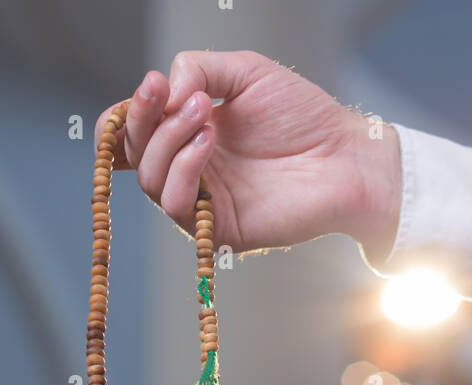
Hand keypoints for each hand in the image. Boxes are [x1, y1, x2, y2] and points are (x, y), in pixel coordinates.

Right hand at [95, 51, 401, 262]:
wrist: (344, 155)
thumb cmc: (303, 115)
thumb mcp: (245, 72)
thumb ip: (199, 68)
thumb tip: (166, 89)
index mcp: (190, 135)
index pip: (135, 132)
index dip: (127, 113)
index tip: (151, 86)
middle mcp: (192, 170)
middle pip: (134, 154)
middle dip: (145, 118)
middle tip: (171, 91)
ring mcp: (205, 200)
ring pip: (150, 179)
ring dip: (167, 140)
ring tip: (204, 113)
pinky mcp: (220, 229)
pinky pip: (177, 205)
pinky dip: (184, 168)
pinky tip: (209, 142)